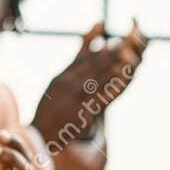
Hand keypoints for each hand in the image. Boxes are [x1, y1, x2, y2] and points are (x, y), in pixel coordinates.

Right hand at [32, 20, 148, 148]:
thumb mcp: (55, 85)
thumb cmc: (49, 109)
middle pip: (94, 64)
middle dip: (109, 52)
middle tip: (123, 42)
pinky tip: (124, 77)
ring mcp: (78, 97)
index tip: (108, 35)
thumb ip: (69, 69)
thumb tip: (83, 53)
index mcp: (63, 77)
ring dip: (115, 65)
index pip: (82, 57)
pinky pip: (105, 95)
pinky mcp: (87, 111)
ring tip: (128, 54)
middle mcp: (70, 84)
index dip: (97, 45)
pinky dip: (115, 85)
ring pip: (101, 76)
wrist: (41, 134)